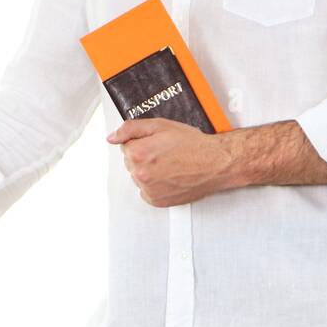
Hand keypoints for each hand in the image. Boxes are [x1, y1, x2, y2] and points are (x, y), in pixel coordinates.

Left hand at [107, 118, 230, 206]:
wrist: (214, 163)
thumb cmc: (193, 145)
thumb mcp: (160, 126)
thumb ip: (131, 129)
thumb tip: (113, 137)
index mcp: (138, 153)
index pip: (125, 146)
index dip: (142, 142)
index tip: (156, 143)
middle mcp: (140, 174)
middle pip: (131, 163)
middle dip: (144, 156)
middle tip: (166, 153)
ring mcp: (148, 190)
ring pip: (139, 177)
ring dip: (149, 171)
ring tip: (170, 165)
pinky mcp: (157, 201)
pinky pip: (147, 192)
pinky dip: (156, 185)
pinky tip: (170, 176)